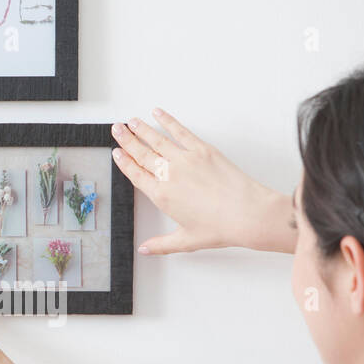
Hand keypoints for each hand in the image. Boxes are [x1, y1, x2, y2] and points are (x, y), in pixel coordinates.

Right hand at [112, 109, 294, 254]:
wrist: (247, 213)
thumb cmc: (220, 227)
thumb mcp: (186, 240)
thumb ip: (161, 244)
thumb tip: (145, 250)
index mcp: (162, 196)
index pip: (135, 174)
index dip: (124, 162)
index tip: (116, 153)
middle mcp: (169, 175)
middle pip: (141, 154)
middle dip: (126, 140)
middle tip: (116, 130)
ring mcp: (185, 159)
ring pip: (156, 140)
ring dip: (142, 129)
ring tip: (132, 121)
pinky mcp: (202, 150)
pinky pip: (180, 131)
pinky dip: (167, 121)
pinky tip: (158, 113)